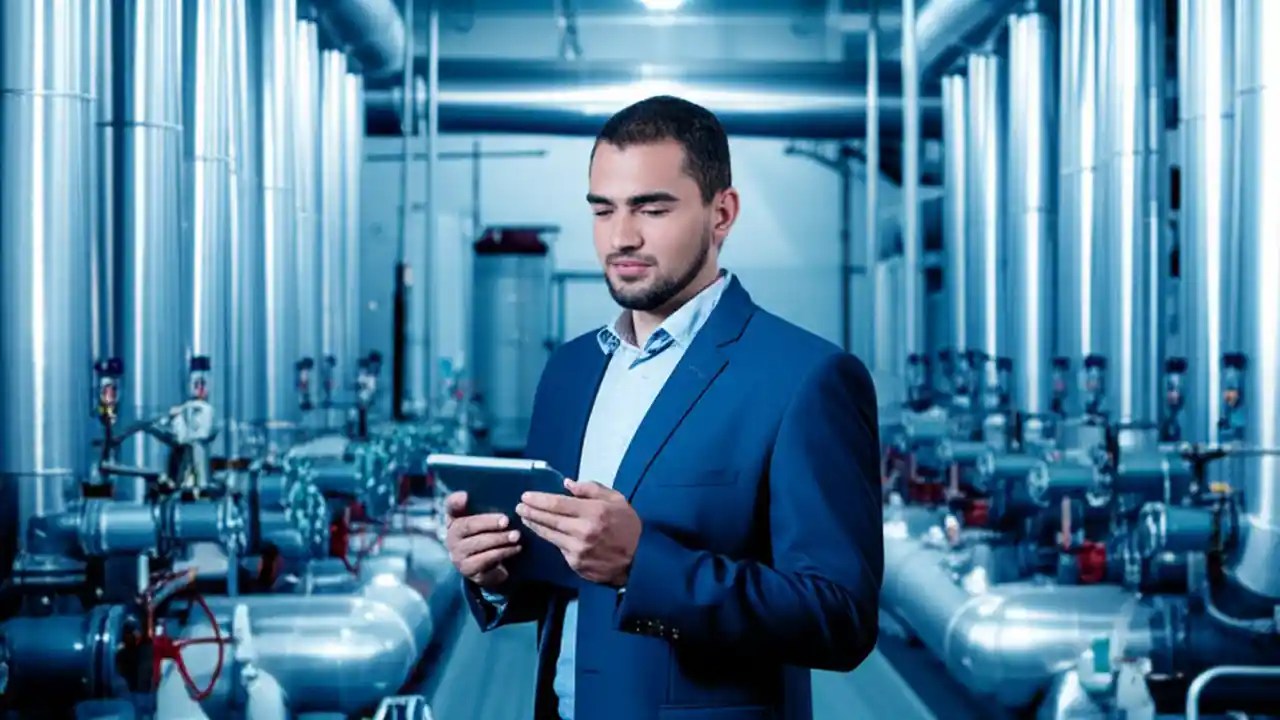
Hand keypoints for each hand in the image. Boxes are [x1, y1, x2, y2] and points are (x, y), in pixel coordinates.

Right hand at [444, 491, 521, 588]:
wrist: (488, 567)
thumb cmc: (488, 535)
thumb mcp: (487, 521)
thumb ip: (488, 506)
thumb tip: (500, 495)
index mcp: (454, 519)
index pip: (451, 507)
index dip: (456, 501)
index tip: (466, 496)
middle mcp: (452, 536)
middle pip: (468, 525)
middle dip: (489, 522)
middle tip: (507, 520)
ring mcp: (458, 555)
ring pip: (478, 544)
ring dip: (499, 539)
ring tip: (516, 535)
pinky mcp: (468, 570)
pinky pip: (485, 560)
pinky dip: (503, 552)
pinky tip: (516, 548)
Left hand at [516, 479, 640, 586]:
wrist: (640, 560)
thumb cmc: (628, 526)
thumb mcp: (616, 499)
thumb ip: (591, 489)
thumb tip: (566, 484)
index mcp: (593, 512)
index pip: (557, 504)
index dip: (538, 499)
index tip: (526, 496)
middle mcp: (582, 531)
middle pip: (548, 519)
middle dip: (531, 511)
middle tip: (519, 506)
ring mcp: (577, 550)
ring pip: (549, 535)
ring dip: (534, 525)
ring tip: (525, 518)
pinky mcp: (576, 564)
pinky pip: (559, 548)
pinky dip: (550, 539)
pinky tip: (544, 532)